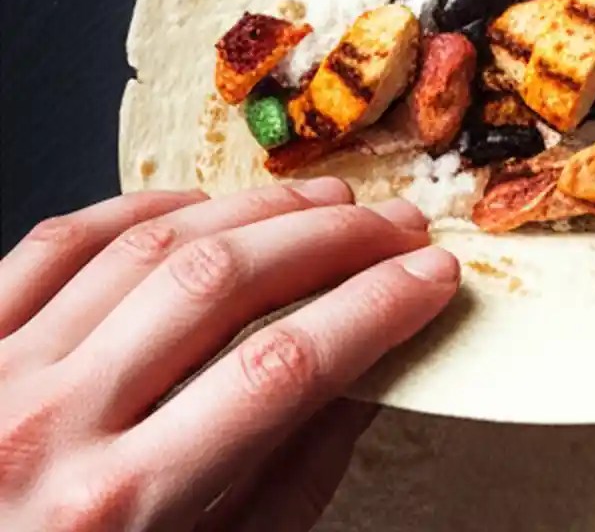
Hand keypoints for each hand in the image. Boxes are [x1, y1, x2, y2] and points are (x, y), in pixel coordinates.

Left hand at [0, 180, 458, 530]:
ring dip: (255, 212)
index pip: (284, 369)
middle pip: (220, 286)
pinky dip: (140, 210)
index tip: (430, 277)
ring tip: (327, 204)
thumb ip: (286, 485)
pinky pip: (56, 242)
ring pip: (146, 248)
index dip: (374, 309)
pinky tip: (205, 208)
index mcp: (125, 509)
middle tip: (396, 226)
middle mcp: (52, 427)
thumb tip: (364, 383)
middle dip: (330, 242)